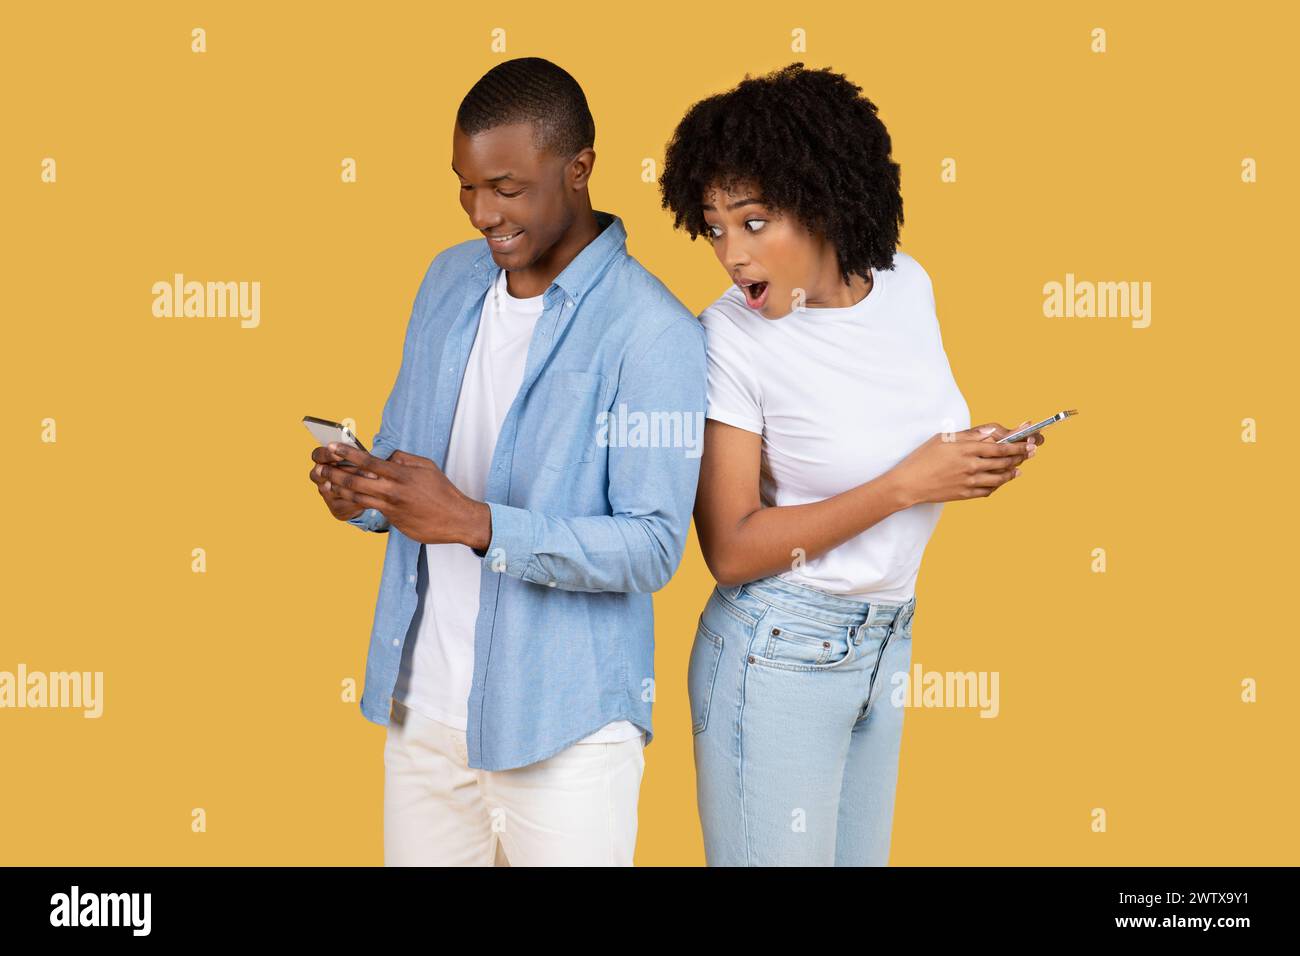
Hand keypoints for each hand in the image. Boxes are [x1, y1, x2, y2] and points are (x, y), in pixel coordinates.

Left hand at [315, 443, 492, 548]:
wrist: (455, 519)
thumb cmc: (442, 491)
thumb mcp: (427, 467)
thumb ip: (404, 459)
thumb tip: (386, 456)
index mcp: (402, 474)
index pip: (368, 461)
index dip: (347, 453)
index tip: (331, 447)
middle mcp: (393, 490)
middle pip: (356, 480)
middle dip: (334, 472)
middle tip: (319, 467)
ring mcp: (391, 506)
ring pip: (358, 496)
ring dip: (338, 488)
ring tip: (324, 483)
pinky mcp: (392, 519)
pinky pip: (368, 508)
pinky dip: (353, 501)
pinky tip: (343, 496)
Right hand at [888, 420, 1041, 506]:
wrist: (909, 484)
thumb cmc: (923, 457)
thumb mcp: (945, 438)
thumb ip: (970, 434)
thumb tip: (992, 430)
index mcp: (967, 448)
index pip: (1001, 447)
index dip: (1019, 445)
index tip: (1029, 442)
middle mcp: (971, 465)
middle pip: (1004, 462)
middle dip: (1021, 456)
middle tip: (1031, 452)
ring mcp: (969, 482)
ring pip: (1000, 478)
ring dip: (1013, 472)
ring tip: (1019, 468)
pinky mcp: (966, 494)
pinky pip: (989, 491)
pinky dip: (999, 485)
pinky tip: (1002, 480)